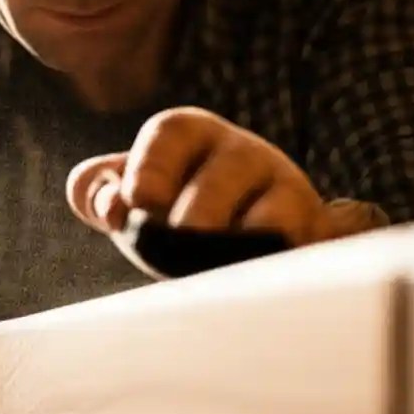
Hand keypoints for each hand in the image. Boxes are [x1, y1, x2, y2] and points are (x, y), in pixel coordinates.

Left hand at [67, 106, 387, 245]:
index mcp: (192, 135)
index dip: (149, 168)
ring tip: (211, 268)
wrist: (260, 239)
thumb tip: (104, 199)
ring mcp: (286, 191)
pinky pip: (302, 249)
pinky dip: (277, 265)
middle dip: (195, 215)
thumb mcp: (137, 198)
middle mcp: (243, 153)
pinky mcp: (313, 233)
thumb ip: (100, 193)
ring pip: (271, 214)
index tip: (136, 204)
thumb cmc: (181, 211)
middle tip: (177, 244)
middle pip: (221, 176)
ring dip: (238, 245)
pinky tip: (250, 282)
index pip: (170, 132)